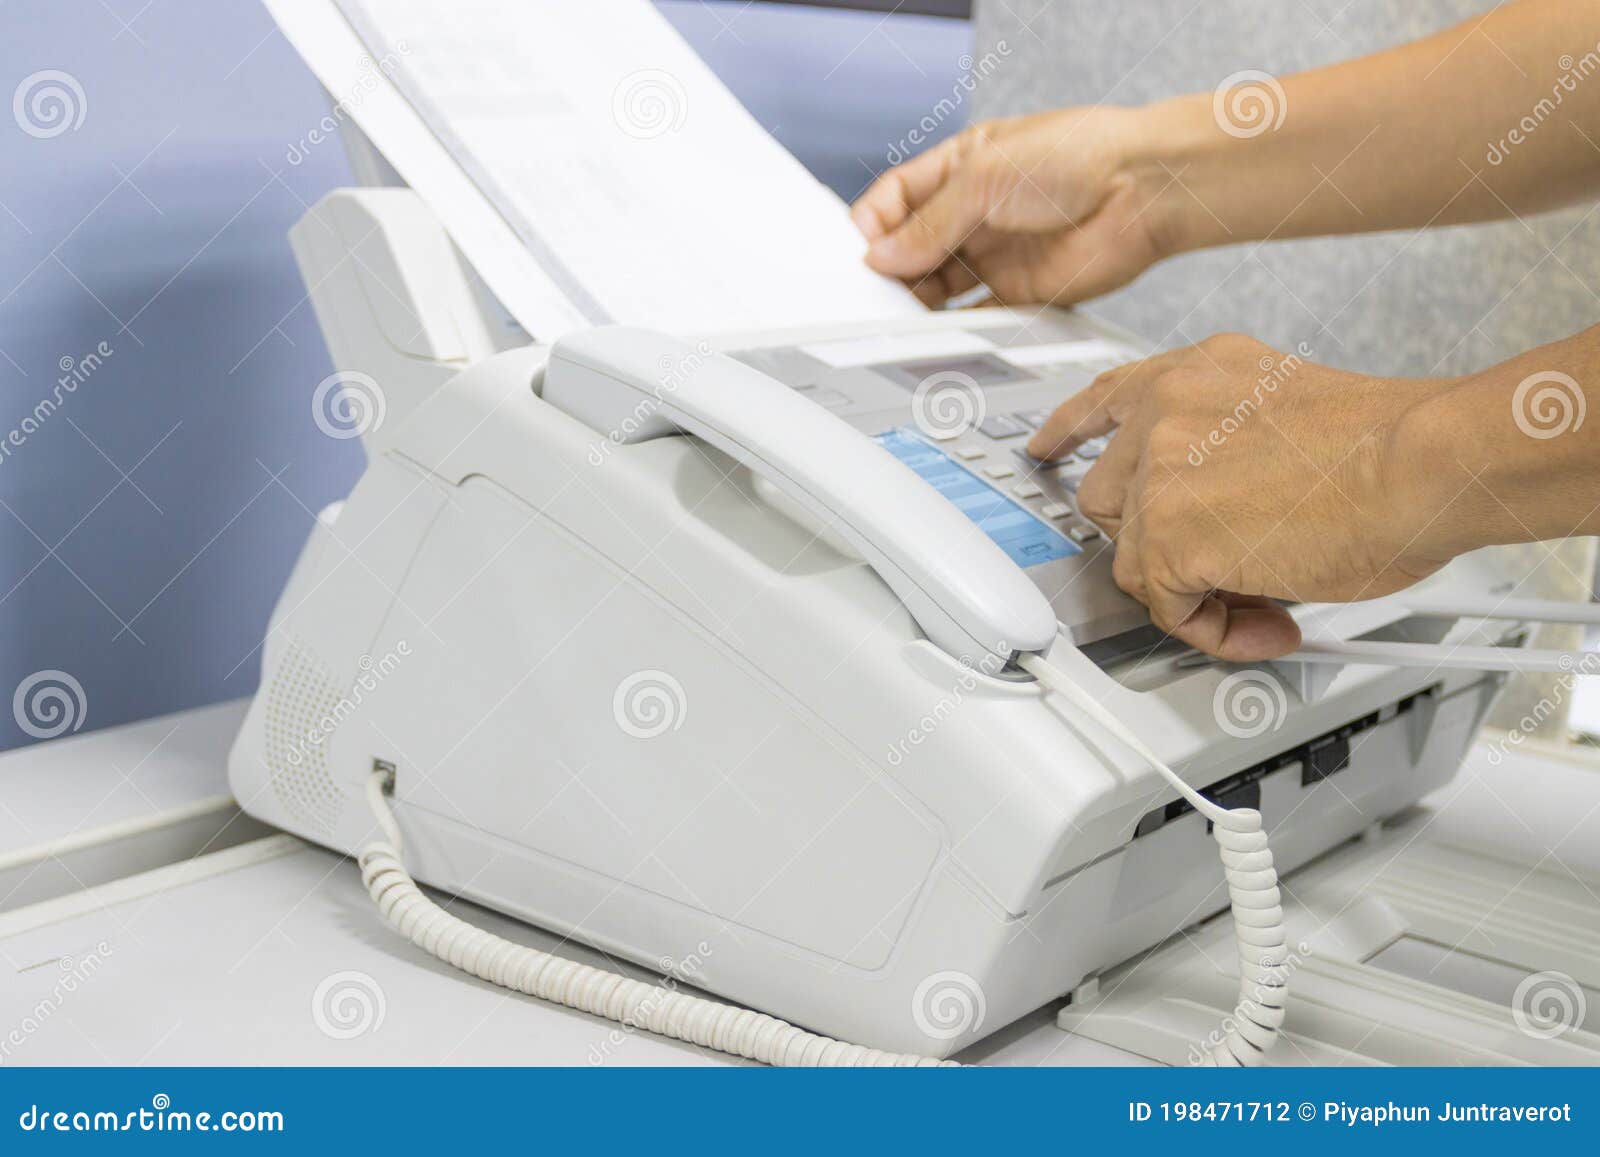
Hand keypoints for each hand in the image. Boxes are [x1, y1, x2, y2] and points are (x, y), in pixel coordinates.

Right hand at [849, 108, 1181, 306]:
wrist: (1145, 189)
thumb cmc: (1079, 155)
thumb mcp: (986, 177)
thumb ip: (932, 222)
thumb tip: (884, 255)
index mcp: (960, 169)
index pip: (896, 201)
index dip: (873, 227)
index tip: (859, 254)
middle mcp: (973, 213)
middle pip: (911, 249)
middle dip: (889, 270)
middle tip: (874, 294)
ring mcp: (995, 254)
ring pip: (937, 286)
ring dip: (916, 303)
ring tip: (901, 317)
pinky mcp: (1019, 291)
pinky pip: (974, 316)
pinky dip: (952, 329)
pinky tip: (937, 333)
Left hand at [1025, 335, 1459, 659]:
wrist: (1421, 463)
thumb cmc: (1390, 447)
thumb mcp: (1285, 418)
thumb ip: (1230, 453)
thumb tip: (1223, 523)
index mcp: (1195, 373)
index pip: (1106, 398)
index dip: (1069, 430)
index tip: (1047, 446)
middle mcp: (1165, 409)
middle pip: (1110, 498)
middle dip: (1157, 541)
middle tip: (1224, 568)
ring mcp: (1159, 471)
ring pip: (1136, 560)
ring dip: (1192, 592)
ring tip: (1264, 600)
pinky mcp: (1168, 535)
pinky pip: (1165, 609)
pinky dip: (1213, 631)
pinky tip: (1266, 623)